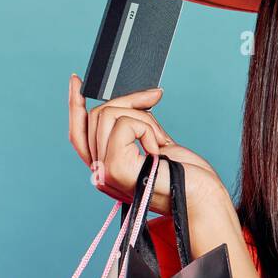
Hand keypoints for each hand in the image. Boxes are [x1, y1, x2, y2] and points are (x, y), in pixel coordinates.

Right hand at [66, 74, 234, 231]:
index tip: (77, 80)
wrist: (202, 197)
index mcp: (106, 169)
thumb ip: (136, 125)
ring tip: (159, 142)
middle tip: (155, 109)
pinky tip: (158, 150)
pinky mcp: (116, 168)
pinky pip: (124, 124)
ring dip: (143, 119)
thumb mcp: (155, 142)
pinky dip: (147, 128)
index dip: (74, 105)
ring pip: (109, 115)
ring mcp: (105, 172)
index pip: (79, 135)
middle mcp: (100, 173)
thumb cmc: (186, 176)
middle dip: (130, 104)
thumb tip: (140, 97)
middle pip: (97, 116)